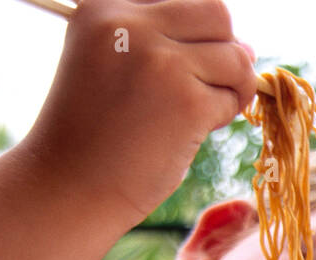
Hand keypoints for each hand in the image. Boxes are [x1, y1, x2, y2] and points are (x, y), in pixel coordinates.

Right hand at [21, 0, 257, 225]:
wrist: (69, 185)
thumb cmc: (95, 130)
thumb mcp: (111, 62)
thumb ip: (161, 40)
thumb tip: (246, 46)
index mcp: (104, 7)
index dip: (196, 31)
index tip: (184, 62)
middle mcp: (130, 24)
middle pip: (216, 14)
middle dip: (225, 49)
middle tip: (213, 83)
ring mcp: (160, 62)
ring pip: (235, 57)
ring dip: (232, 85)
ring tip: (202, 111)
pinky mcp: (186, 102)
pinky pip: (232, 97)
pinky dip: (223, 116)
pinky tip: (192, 131)